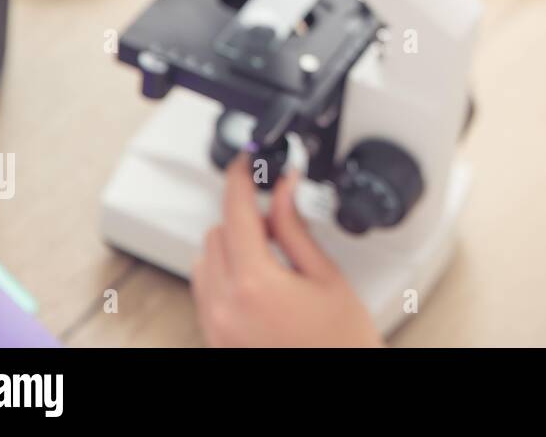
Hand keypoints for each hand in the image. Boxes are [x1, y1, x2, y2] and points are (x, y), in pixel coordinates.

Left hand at [191, 156, 384, 347]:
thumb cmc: (341, 342)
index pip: (236, 212)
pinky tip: (258, 280)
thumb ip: (296, 227)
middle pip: (216, 233)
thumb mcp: (326, 274)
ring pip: (204, 260)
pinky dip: (223, 274)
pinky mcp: (214, 337)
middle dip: (244, 220)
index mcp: (254, 284)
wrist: (339, 383)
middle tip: (280, 223)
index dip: (240, 178)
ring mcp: (215, 324)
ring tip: (271, 257)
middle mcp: (225, 305)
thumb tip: (284, 189)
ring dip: (230, 247)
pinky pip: (204, 289)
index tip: (245, 161)